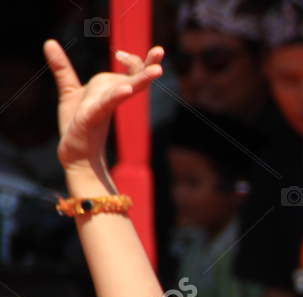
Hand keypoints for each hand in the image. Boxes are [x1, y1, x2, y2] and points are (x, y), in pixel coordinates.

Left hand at [46, 40, 164, 171]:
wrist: (75, 155)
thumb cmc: (77, 126)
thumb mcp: (70, 91)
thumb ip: (62, 68)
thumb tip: (50, 42)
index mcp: (112, 91)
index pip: (132, 72)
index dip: (133, 61)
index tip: (120, 54)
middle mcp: (113, 98)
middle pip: (136, 79)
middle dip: (149, 66)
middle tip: (160, 51)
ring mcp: (104, 108)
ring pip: (127, 90)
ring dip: (141, 79)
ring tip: (157, 70)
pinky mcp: (92, 118)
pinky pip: (106, 104)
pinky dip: (116, 96)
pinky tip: (126, 89)